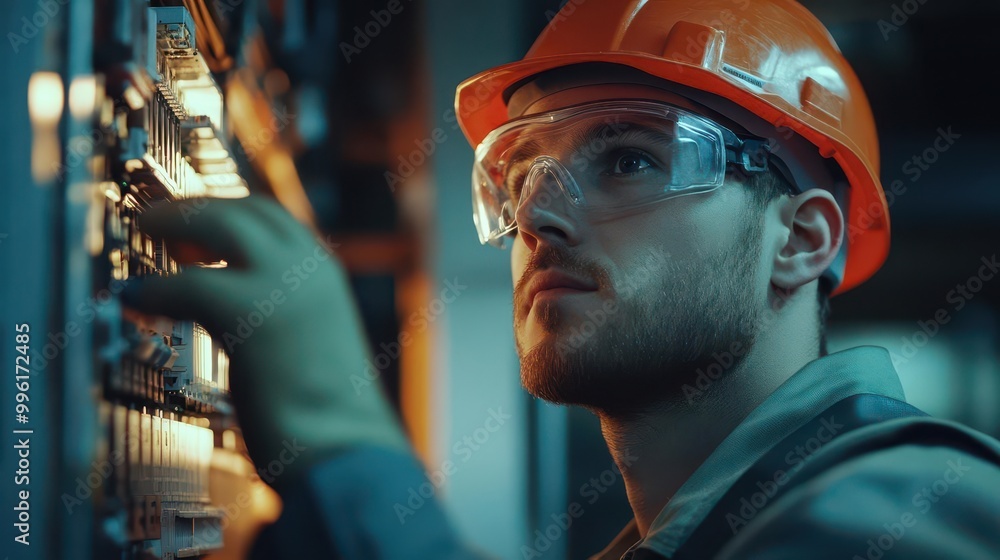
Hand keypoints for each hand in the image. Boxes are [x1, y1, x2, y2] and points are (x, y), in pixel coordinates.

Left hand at [121, 196, 409, 488]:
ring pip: (215, 221)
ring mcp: (281, 283)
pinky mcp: (248, 313)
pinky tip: (135, 297)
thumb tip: (247, 318)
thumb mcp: (314, 343)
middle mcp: (307, 267)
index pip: (274, 219)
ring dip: (172, 222)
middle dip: (196, 207)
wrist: (347, 449)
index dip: (230, 212)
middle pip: (243, 208)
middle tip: (159, 220)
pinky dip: (153, 289)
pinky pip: (186, 283)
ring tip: (142, 234)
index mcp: (325, 275)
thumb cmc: (330, 416)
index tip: (199, 224)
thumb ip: (286, 316)